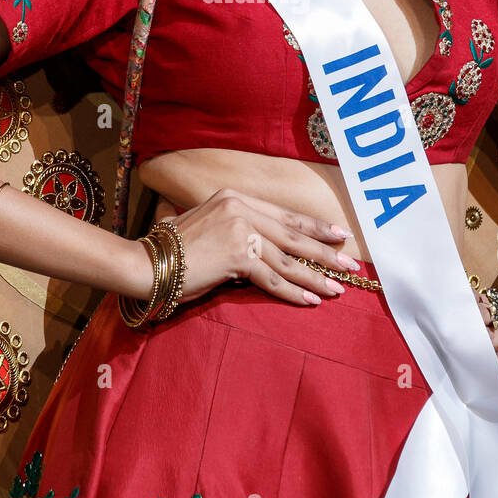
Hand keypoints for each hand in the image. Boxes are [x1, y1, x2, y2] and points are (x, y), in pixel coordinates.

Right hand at [142, 187, 357, 306]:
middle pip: (294, 235)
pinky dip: (294, 292)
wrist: (145, 263)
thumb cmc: (174, 250)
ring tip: (337, 290)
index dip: (315, 227)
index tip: (339, 235)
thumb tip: (264, 247)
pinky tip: (312, 300)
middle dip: (326, 252)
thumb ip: (235, 227)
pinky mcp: (236, 255)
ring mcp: (239, 230)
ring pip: (288, 259)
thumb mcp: (207, 225)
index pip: (285, 215)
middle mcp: (240, 208)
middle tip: (352, 265)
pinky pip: (272, 278)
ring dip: (316, 277)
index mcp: (235, 197)